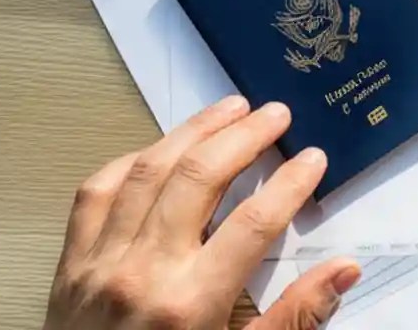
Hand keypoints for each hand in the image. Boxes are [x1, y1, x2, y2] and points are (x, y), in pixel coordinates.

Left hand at [44, 97, 360, 329]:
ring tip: (230, 108)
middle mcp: (143, 272)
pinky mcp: (72, 261)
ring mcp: (101, 261)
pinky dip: (132, 161)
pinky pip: (97, 191)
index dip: (290, 184)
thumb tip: (345, 270)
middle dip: (244, 137)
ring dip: (193, 131)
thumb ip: (294, 317)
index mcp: (191, 303)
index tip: (314, 158)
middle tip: (277, 114)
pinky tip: (161, 147)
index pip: (253, 224)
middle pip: (200, 179)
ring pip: (150, 171)